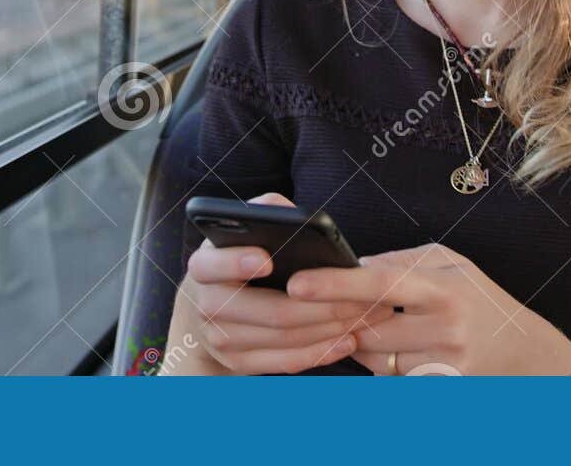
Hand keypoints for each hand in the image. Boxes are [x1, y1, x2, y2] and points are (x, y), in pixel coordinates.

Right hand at [167, 193, 393, 374]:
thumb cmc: (236, 261)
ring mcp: (221, 340)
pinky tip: (350, 339)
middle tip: (362, 294)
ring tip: (367, 313)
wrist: (208, 312)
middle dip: (323, 304)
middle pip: (271, 311)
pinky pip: (287, 362)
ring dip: (332, 328)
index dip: (237, 262)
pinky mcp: (239, 363)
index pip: (212, 265)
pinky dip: (322, 352)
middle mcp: (206, 306)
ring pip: (285, 338)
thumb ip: (259, 214)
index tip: (268, 259)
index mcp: (203, 267)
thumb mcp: (238, 234)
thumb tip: (282, 207)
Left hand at [286, 241, 570, 374]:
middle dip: (346, 319)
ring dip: (362, 342)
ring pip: (373, 358)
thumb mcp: (450, 263)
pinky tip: (397, 349)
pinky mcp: (440, 390)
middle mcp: (445, 328)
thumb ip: (400, 261)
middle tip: (336, 306)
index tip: (296, 283)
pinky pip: (389, 380)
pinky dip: (383, 364)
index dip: (334, 284)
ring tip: (379, 325)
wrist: (526, 352)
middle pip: (367, 329)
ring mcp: (444, 365)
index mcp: (443, 287)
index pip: (379, 283)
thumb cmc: (481, 298)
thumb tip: (350, 264)